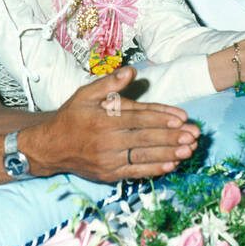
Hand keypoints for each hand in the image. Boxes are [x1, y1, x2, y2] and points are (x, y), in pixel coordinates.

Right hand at [23, 67, 199, 180]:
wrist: (50, 147)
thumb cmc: (71, 117)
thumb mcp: (85, 94)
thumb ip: (109, 84)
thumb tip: (131, 71)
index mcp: (103, 119)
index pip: (139, 118)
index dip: (162, 118)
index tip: (182, 118)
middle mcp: (107, 141)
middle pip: (146, 138)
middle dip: (172, 136)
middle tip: (194, 134)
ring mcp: (109, 160)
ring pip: (144, 156)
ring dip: (169, 153)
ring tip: (190, 150)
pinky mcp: (109, 174)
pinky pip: (136, 171)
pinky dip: (154, 169)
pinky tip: (171, 165)